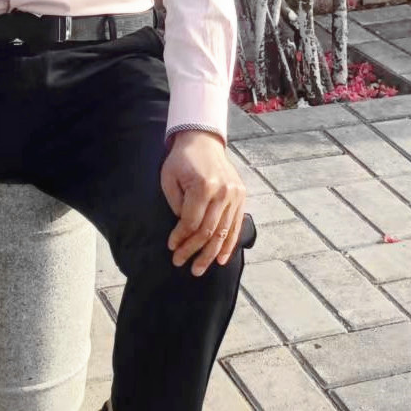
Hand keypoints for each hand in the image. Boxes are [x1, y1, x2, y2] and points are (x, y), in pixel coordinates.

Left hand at [161, 130, 246, 274]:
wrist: (203, 141)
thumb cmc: (181, 160)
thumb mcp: (169, 178)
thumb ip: (176, 205)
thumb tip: (184, 230)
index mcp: (203, 186)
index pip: (191, 222)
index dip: (181, 238)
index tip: (172, 247)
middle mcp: (223, 192)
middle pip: (208, 231)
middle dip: (193, 251)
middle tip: (181, 264)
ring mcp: (235, 195)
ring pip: (223, 233)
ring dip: (210, 254)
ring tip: (199, 269)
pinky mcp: (241, 197)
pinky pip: (235, 226)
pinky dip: (228, 245)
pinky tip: (220, 259)